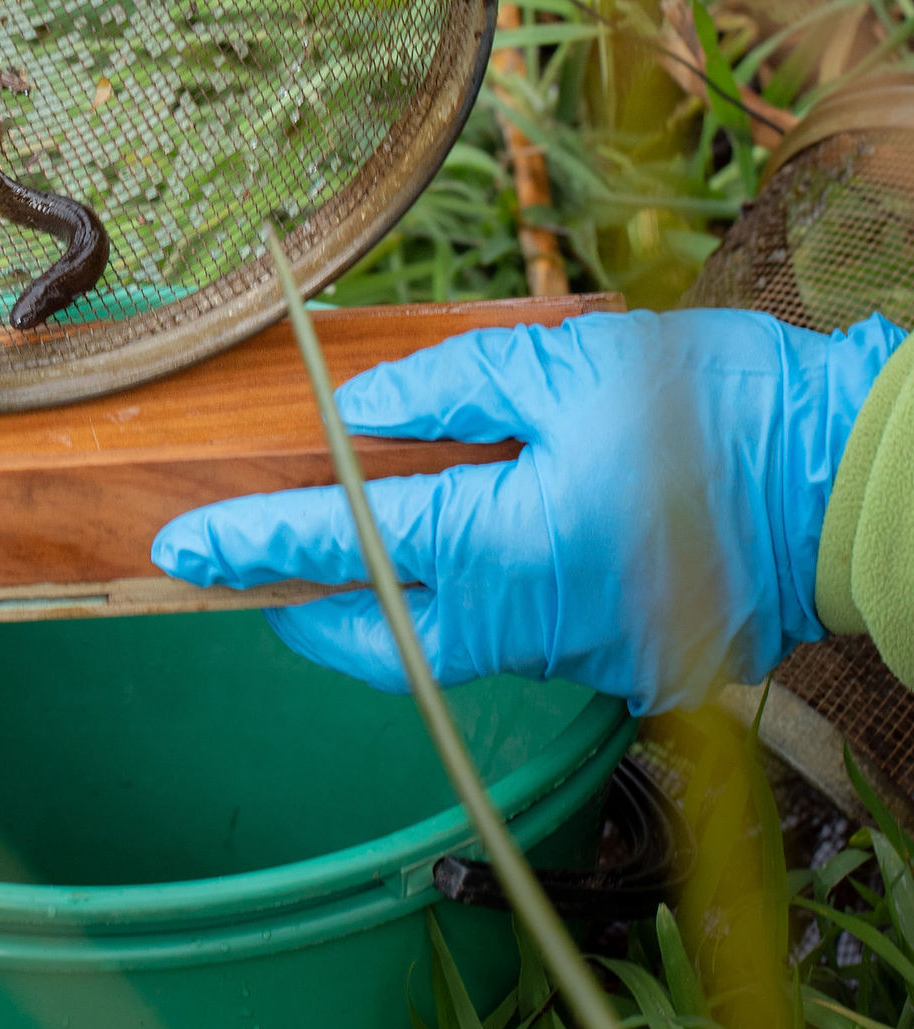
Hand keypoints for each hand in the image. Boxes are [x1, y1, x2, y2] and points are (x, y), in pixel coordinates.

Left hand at [151, 308, 905, 711]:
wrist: (848, 481)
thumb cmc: (719, 407)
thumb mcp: (567, 364)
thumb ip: (448, 389)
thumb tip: (357, 418)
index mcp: (505, 544)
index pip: (341, 547)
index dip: (250, 544)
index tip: (181, 547)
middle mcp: (529, 622)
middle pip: (377, 641)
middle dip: (304, 616)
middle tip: (253, 571)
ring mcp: (577, 656)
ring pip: (446, 646)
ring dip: (396, 605)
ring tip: (361, 548)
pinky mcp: (620, 664)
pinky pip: (519, 642)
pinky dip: (481, 603)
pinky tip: (484, 553)